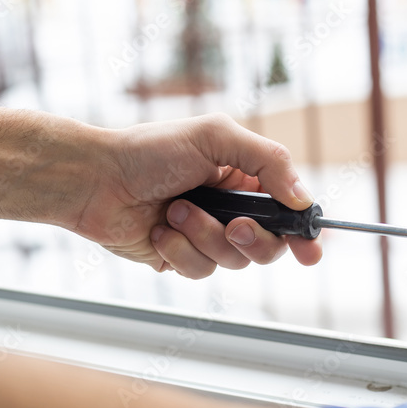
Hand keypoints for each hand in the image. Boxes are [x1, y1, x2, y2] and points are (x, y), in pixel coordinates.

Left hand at [72, 113, 322, 278]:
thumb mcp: (215, 137)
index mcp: (242, 177)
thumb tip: (303, 199)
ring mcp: (203, 236)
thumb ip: (268, 161)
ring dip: (204, 237)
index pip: (287, 210)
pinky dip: (179, 251)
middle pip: (268, 245)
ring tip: (174, 210)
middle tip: (234, 225)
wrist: (95, 179)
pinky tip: (158, 231)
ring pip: (233, 261)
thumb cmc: (149, 150)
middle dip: (253, 239)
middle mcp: (228, 208)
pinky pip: (200, 271)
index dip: (303, 232)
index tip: (311, 249)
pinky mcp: (179, 258)